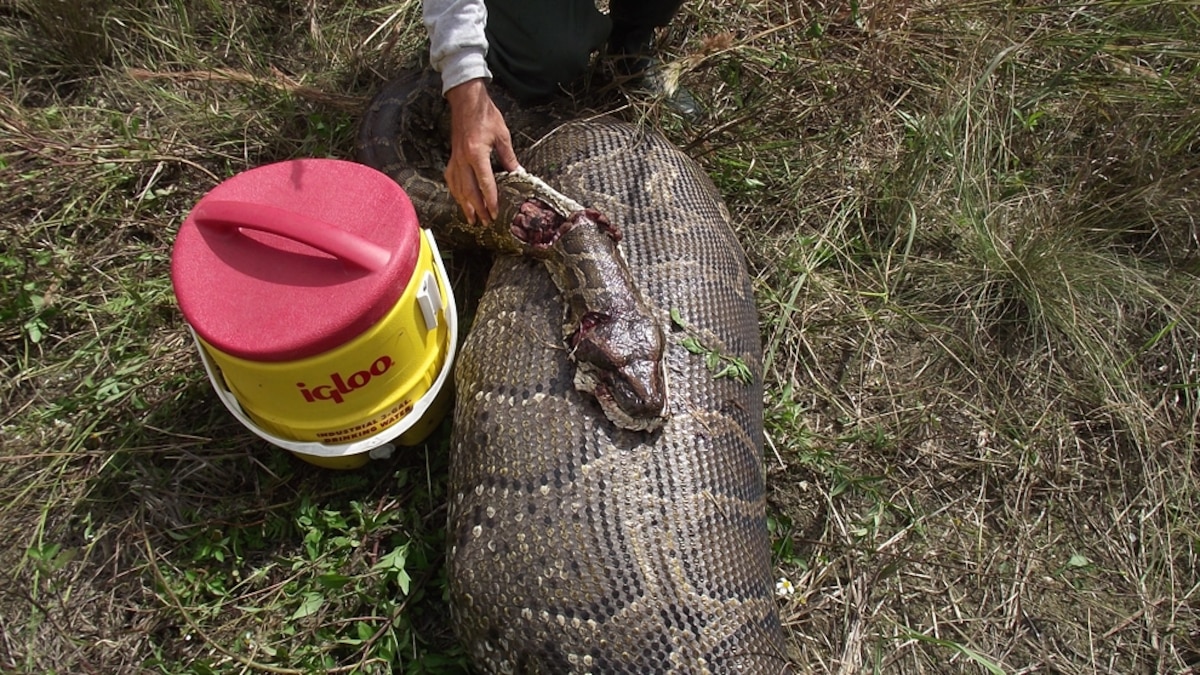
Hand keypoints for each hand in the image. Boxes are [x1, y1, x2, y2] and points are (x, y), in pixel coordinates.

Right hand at [444, 79, 519, 224]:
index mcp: (476, 153)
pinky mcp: (452, 157)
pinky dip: (456, 192)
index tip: (495, 212)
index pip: (484, 183)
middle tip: (485, 222)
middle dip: (478, 208)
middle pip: (469, 190)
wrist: (466, 101)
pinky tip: (460, 199)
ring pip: (458, 188)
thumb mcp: (502, 135)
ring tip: (471, 218)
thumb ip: (509, 157)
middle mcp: (463, 159)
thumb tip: (519, 174)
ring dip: (465, 205)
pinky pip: (451, 179)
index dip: (490, 199)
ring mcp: (455, 159)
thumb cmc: (485, 115)